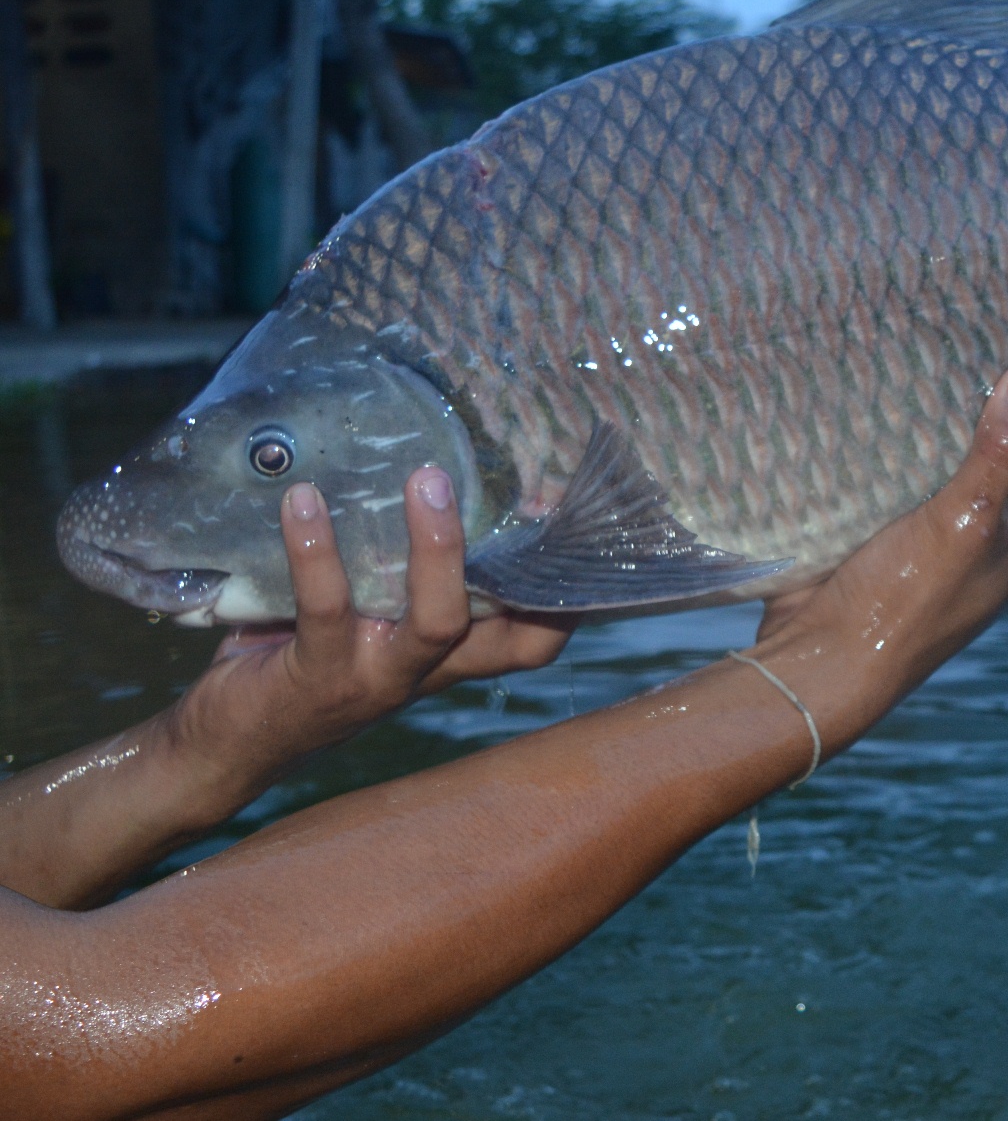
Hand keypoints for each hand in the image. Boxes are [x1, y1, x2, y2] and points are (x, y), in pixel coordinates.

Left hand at [170, 468, 576, 784]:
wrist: (223, 745)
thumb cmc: (298, 662)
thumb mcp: (362, 622)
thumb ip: (390, 575)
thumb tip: (415, 472)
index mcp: (444, 658)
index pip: (534, 641)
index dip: (570, 599)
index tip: (574, 525)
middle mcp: (424, 672)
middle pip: (513, 638)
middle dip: (528, 566)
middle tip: (532, 491)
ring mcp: (376, 680)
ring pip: (435, 623)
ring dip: (436, 550)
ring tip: (424, 480)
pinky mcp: (316, 677)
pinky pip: (326, 608)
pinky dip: (315, 549)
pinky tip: (301, 501)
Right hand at [752, 363, 1007, 709]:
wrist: (815, 659)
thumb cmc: (904, 604)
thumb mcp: (967, 523)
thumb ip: (1003, 456)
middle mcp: (983, 546)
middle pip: (993, 462)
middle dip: (986, 411)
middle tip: (986, 334)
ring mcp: (929, 540)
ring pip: (939, 465)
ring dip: (932, 423)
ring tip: (937, 343)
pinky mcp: (878, 531)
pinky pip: (891, 475)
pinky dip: (888, 443)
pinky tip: (882, 388)